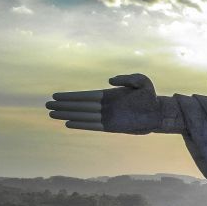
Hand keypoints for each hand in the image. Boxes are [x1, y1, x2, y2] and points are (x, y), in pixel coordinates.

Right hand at [46, 73, 161, 133]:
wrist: (159, 113)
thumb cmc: (150, 97)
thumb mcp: (142, 81)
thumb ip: (127, 78)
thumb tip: (109, 81)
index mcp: (109, 95)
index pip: (85, 95)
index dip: (70, 96)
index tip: (56, 95)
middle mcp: (105, 106)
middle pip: (80, 106)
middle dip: (64, 105)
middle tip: (47, 105)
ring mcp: (108, 117)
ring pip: (83, 116)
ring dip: (68, 115)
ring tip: (52, 114)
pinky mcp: (112, 127)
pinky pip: (93, 126)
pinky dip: (81, 125)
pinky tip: (68, 124)